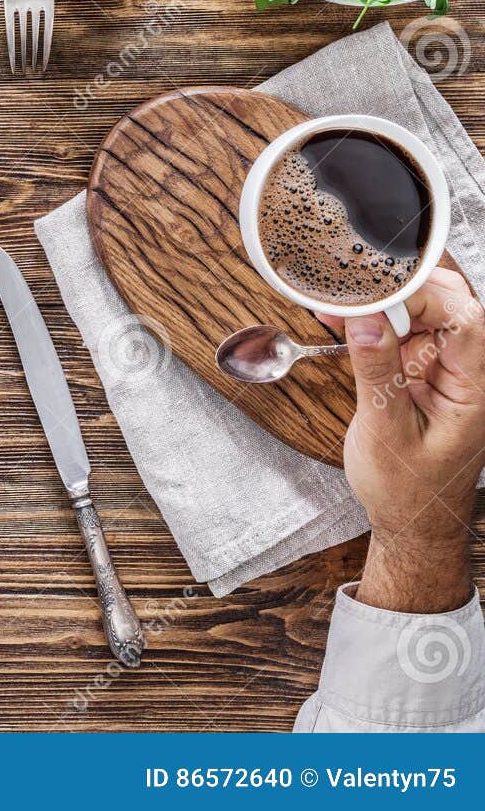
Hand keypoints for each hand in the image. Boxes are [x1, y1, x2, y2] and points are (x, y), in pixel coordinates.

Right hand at [319, 268, 484, 613]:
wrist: (409, 521)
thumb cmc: (407, 489)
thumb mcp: (386, 432)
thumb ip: (378, 372)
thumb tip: (366, 322)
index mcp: (474, 389)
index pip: (465, 321)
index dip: (424, 297)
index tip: (376, 294)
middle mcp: (466, 372)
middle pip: (450, 306)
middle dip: (404, 290)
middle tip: (356, 291)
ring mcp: (443, 370)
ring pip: (424, 314)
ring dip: (383, 304)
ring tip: (340, 305)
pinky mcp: (419, 373)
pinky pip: (401, 334)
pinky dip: (373, 323)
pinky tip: (342, 320)